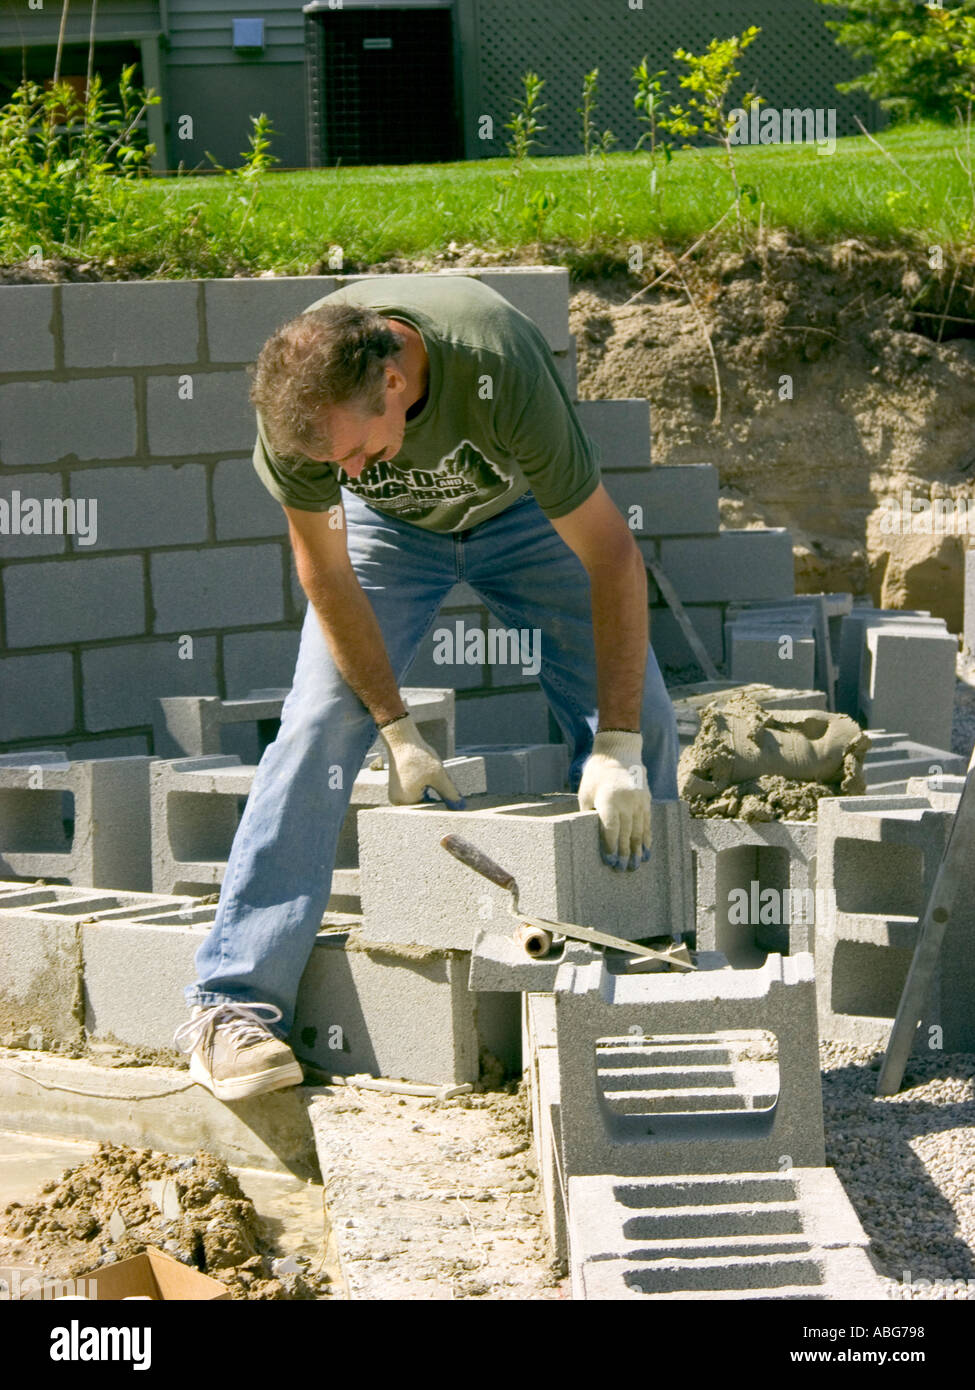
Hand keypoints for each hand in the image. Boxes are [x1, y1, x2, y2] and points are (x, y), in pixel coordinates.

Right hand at [379, 713, 465, 808]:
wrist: (402, 739)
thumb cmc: (417, 756)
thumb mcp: (439, 776)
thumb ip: (450, 793)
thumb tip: (460, 807)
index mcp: (405, 802)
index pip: (429, 812)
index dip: (443, 807)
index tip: (454, 803)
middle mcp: (398, 802)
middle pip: (424, 806)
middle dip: (437, 800)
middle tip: (445, 789)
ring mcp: (397, 795)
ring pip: (421, 799)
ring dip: (431, 793)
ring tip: (432, 779)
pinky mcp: (399, 788)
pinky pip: (416, 793)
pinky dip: (425, 788)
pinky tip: (427, 777)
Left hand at [578, 730, 651, 869]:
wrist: (618, 752)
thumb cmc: (596, 775)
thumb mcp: (586, 793)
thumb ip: (590, 814)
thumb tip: (593, 837)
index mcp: (609, 800)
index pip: (611, 830)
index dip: (611, 848)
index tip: (611, 862)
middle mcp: (626, 802)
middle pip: (627, 834)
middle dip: (625, 854)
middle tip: (624, 870)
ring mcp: (639, 800)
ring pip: (639, 830)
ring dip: (638, 850)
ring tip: (636, 865)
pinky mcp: (646, 799)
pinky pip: (647, 822)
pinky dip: (647, 837)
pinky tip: (646, 850)